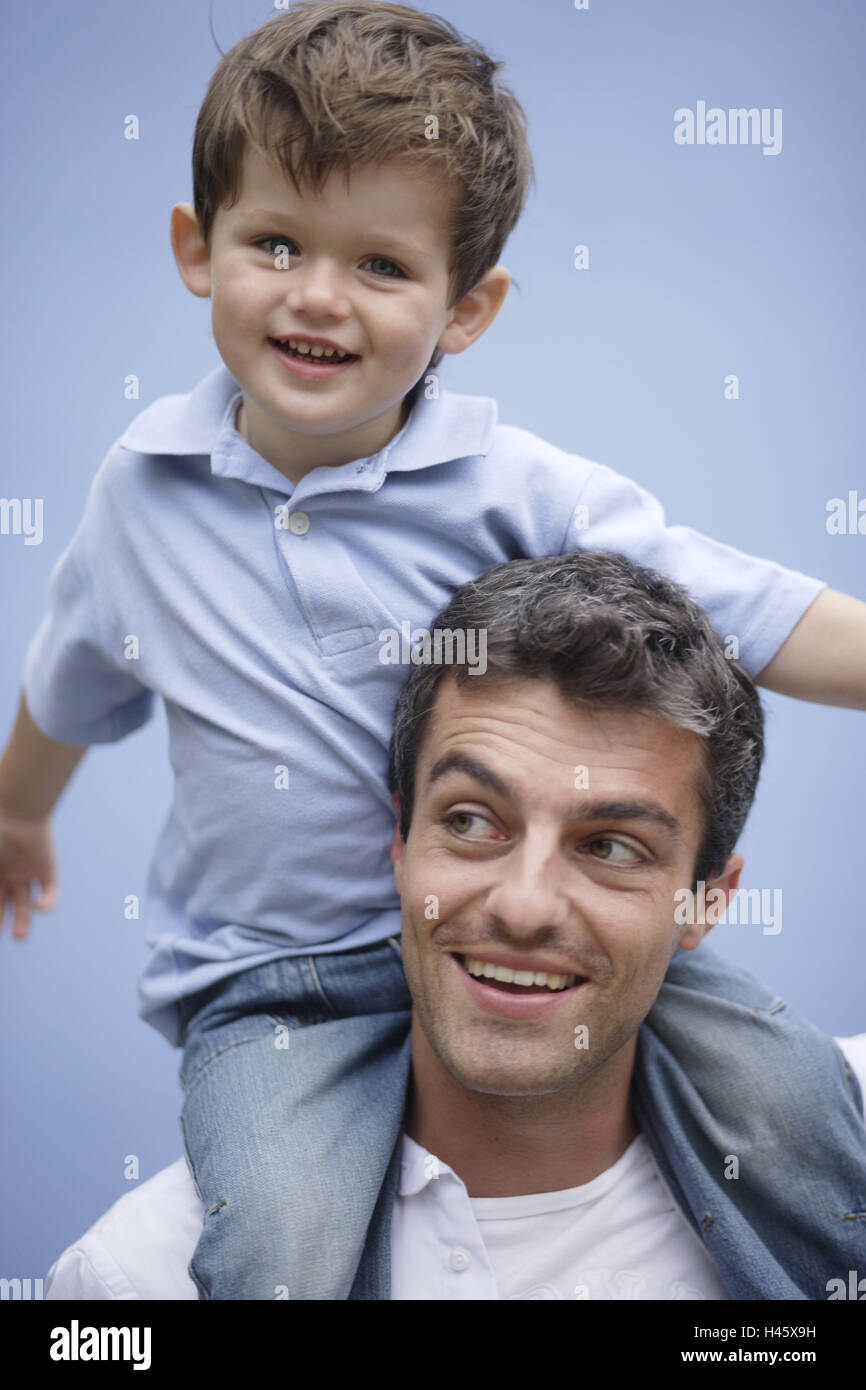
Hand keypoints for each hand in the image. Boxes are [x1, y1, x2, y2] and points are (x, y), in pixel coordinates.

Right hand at [0, 811, 58, 939]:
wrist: (17, 807)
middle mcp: (7, 874)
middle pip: (5, 906)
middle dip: (3, 923)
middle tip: (2, 936)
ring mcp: (27, 872)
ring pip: (26, 904)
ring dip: (23, 922)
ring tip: (19, 937)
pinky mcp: (47, 868)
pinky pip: (51, 891)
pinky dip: (47, 903)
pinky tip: (38, 906)